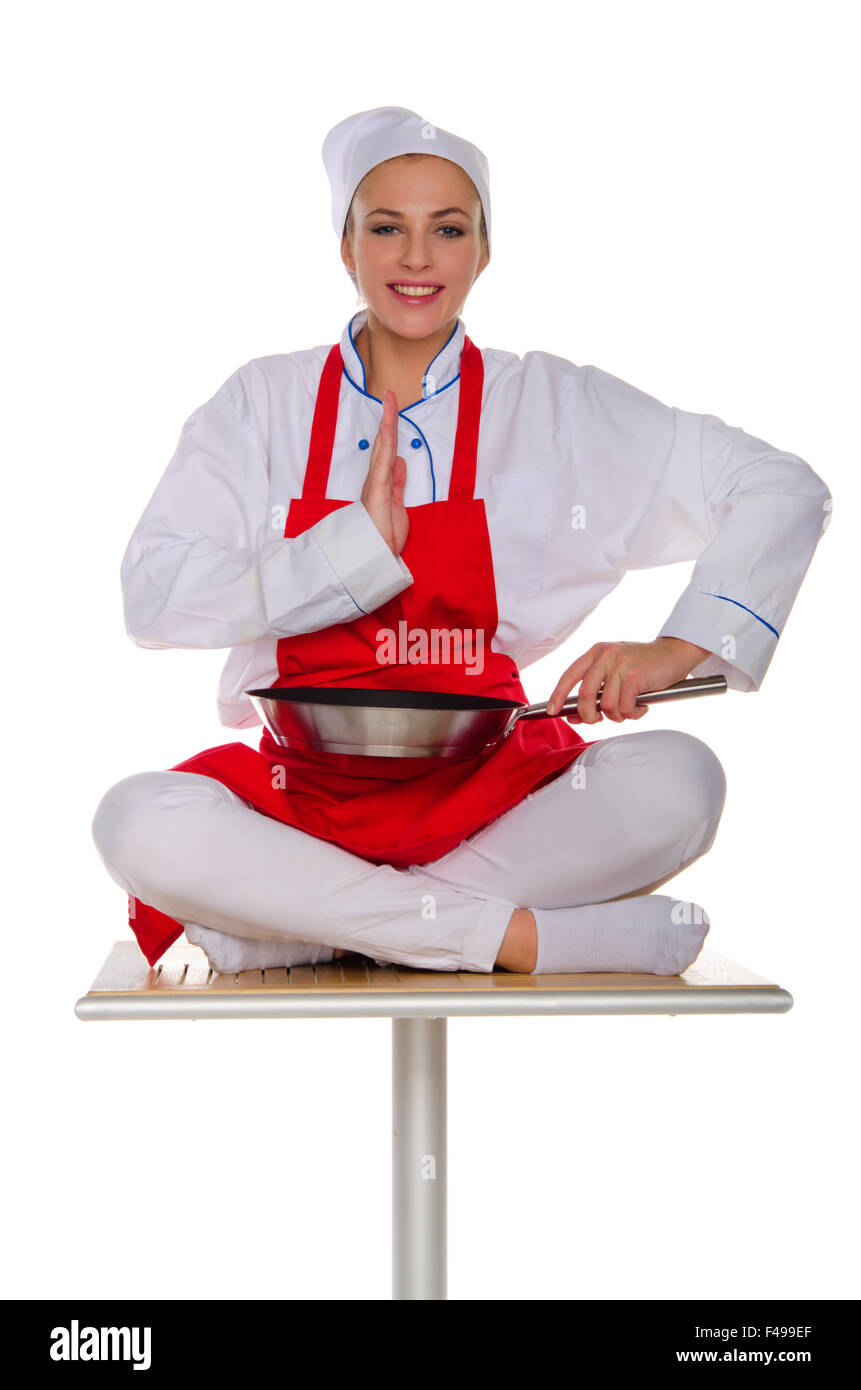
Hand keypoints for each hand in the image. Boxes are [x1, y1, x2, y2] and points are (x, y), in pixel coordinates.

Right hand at [360, 388, 408, 556]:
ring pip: (383, 444)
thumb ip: (399, 483)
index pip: (388, 450)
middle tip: (389, 395)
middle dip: (387, 417)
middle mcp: (377, 478)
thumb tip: (402, 463)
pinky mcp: (378, 486)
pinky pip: (384, 458)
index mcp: (382, 481)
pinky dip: (386, 440)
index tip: (393, 412)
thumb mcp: (398, 504)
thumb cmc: (385, 534)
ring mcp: (376, 481)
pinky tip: (389, 424)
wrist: (377, 554)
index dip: (390, 430)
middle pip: (383, 441)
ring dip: (387, 421)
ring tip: (389, 399)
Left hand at [546, 637, 712, 723]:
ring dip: (617, 716)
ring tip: (629, 710)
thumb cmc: (644, 666)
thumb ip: (595, 690)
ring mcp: (619, 664)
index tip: (552, 711)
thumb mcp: (615, 672)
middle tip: (598, 720)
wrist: (674, 653)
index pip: (569, 675)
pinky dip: (632, 714)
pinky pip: (624, 707)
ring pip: (606, 706)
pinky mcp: (633, 675)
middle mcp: (604, 656)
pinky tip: (641, 706)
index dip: (558, 695)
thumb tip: (574, 716)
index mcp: (596, 653)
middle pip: (584, 696)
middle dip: (589, 716)